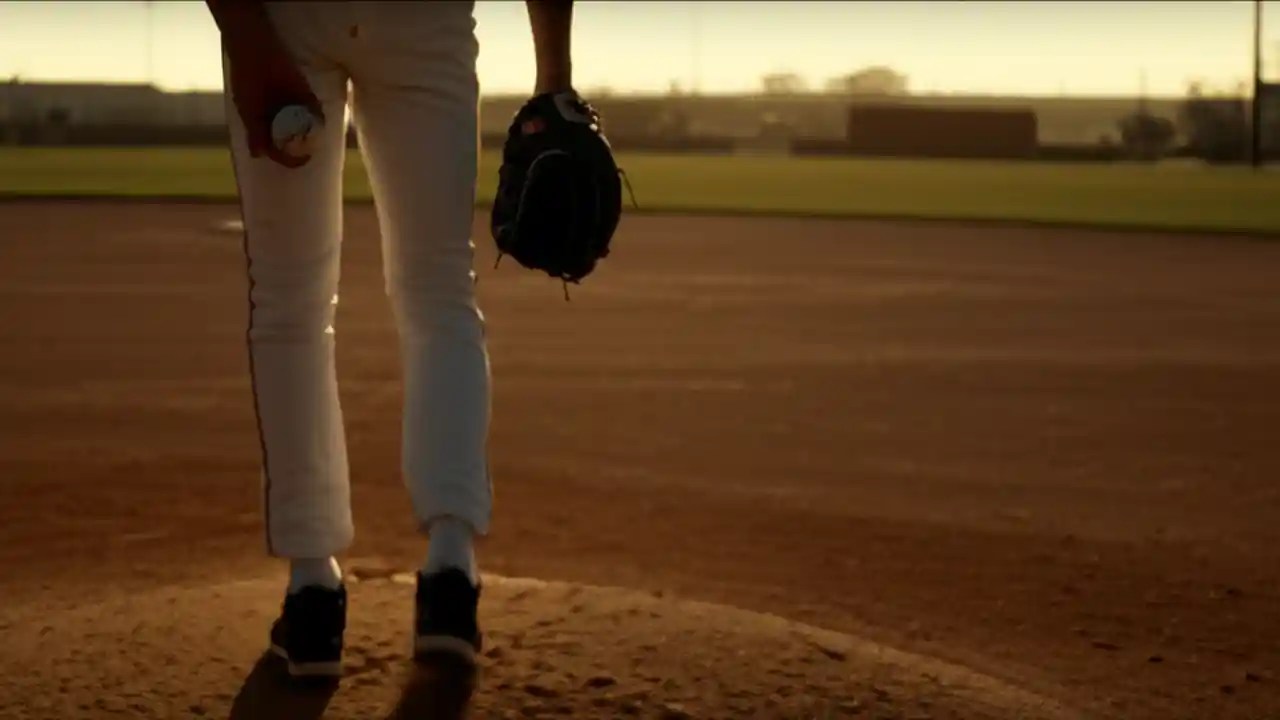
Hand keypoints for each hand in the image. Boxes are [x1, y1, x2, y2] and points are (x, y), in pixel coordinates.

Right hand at [224, 34, 322, 167]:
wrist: (258, 53)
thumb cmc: (247, 82)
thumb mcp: (247, 109)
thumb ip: (255, 132)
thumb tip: (257, 155)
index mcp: (264, 126)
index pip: (278, 149)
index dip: (288, 158)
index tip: (299, 160)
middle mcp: (281, 120)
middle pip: (295, 142)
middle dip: (302, 148)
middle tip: (308, 153)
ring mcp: (295, 109)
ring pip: (307, 129)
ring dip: (312, 135)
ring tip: (314, 141)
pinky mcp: (307, 96)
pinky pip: (316, 111)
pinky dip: (318, 117)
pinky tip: (318, 123)